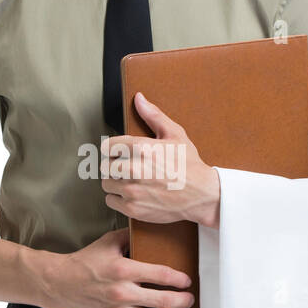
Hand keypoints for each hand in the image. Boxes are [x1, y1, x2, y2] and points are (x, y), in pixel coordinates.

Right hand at [44, 228, 195, 307]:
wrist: (61, 284)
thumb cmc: (84, 263)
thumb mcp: (108, 243)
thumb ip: (131, 236)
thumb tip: (151, 229)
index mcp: (123, 270)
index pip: (163, 276)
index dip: (181, 279)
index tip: (187, 280)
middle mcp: (122, 293)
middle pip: (165, 301)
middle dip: (184, 300)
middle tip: (190, 297)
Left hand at [100, 92, 220, 229]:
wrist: (202, 195)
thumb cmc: (189, 165)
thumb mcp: (175, 134)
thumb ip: (153, 116)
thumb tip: (139, 99)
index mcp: (141, 148)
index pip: (107, 147)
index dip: (114, 149)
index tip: (120, 154)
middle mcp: (134, 169)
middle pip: (105, 166)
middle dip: (114, 166)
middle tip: (128, 168)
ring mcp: (132, 190)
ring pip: (107, 184)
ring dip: (116, 183)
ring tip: (132, 181)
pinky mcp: (133, 208)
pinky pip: (111, 201)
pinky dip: (119, 199)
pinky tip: (133, 194)